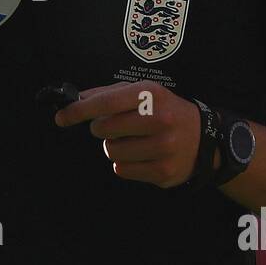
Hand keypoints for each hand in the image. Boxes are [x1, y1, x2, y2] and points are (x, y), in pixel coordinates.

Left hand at [54, 80, 204, 186]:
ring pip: (111, 151)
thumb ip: (108, 94)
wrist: (204, 138)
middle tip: (113, 128)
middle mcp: (160, 120)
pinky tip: (140, 155)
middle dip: (101, 129)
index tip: (61, 117)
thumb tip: (76, 100)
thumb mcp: (144, 92)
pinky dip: (124, 163)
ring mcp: (163, 148)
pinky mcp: (163, 172)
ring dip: (113, 147)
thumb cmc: (165, 111)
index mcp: (152, 95)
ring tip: (132, 141)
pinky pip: (122, 170)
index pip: (106, 103)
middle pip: (104, 129)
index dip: (79, 111)